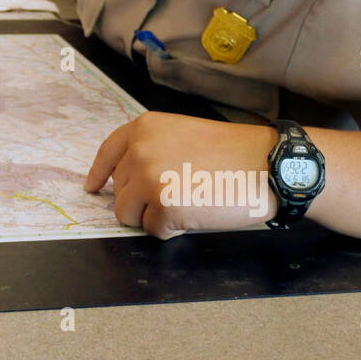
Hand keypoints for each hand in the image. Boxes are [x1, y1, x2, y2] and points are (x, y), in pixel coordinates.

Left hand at [84, 111, 277, 237]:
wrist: (269, 166)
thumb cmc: (234, 153)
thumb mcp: (183, 135)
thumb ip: (152, 150)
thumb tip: (127, 179)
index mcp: (144, 128)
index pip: (107, 154)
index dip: (98, 175)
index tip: (92, 188)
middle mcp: (139, 150)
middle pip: (118, 191)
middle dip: (142, 200)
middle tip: (181, 192)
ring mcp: (148, 179)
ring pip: (128, 215)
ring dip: (153, 216)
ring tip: (187, 201)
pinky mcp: (162, 208)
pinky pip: (153, 231)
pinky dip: (173, 229)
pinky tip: (197, 212)